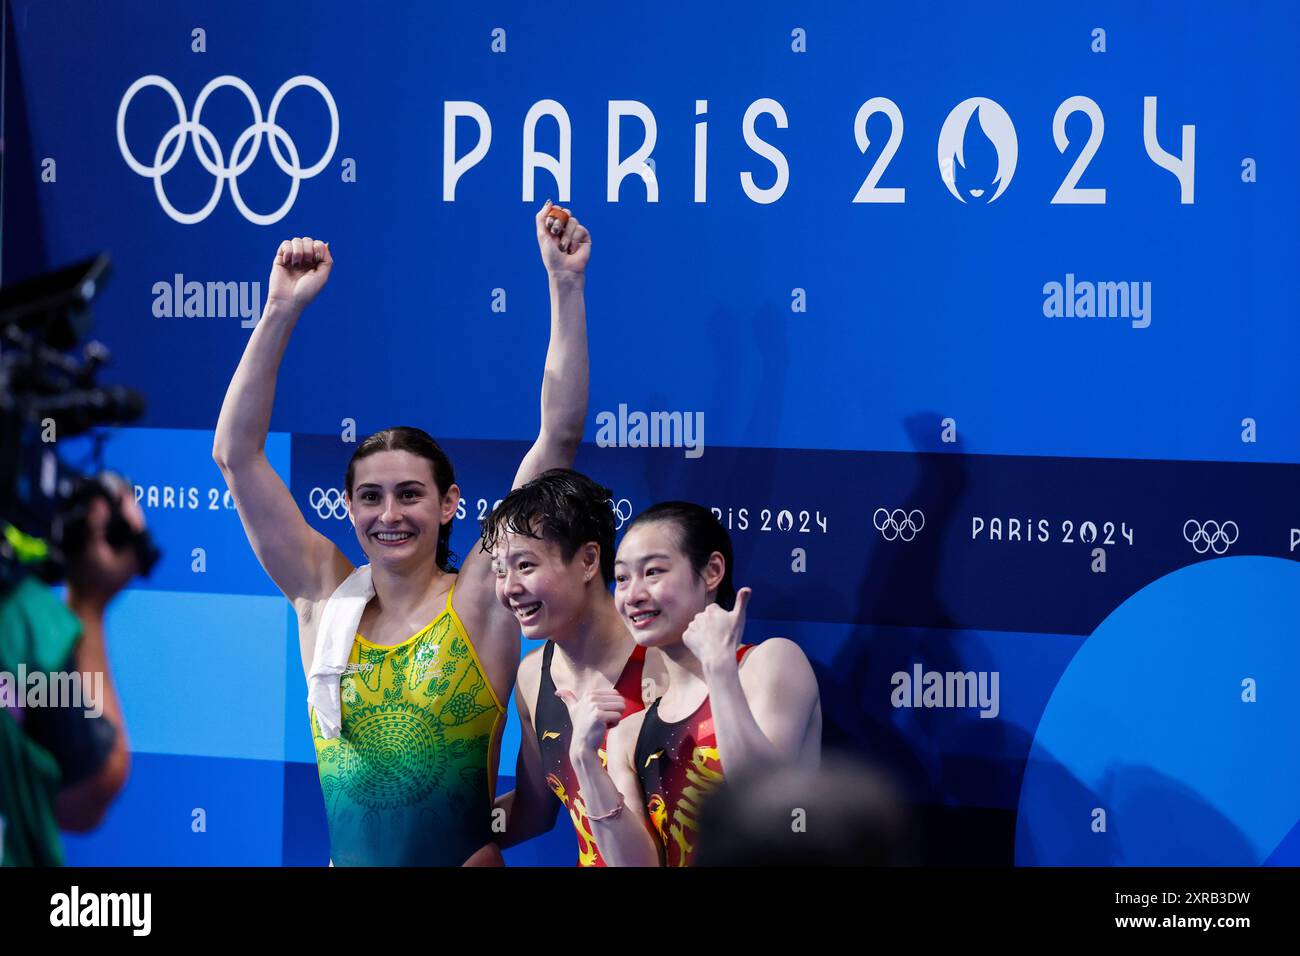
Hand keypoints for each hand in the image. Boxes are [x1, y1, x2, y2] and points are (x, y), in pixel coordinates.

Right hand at [66, 485, 146, 607]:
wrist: (84, 607)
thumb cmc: (88, 583)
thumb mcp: (90, 551)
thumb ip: (95, 526)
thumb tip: (100, 503)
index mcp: (137, 548)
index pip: (135, 517)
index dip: (125, 499)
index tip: (116, 484)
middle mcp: (137, 550)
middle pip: (131, 520)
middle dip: (121, 503)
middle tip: (110, 485)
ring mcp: (128, 554)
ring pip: (124, 527)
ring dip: (115, 514)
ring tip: (104, 496)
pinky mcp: (118, 557)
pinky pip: (116, 535)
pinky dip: (109, 525)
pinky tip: (99, 516)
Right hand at [268, 237, 332, 308]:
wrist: (288, 300)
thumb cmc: (306, 291)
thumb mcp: (322, 276)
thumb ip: (327, 260)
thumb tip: (324, 244)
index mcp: (315, 263)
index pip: (318, 245)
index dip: (318, 248)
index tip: (316, 260)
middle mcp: (304, 260)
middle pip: (308, 240)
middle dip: (309, 249)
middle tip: (306, 262)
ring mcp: (292, 258)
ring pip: (296, 240)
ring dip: (298, 250)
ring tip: (296, 263)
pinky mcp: (280, 258)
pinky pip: (285, 244)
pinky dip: (288, 250)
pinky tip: (288, 261)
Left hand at [536, 201, 590, 275]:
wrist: (564, 270)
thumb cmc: (551, 256)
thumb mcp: (541, 235)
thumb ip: (541, 217)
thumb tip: (549, 201)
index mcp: (553, 226)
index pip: (555, 210)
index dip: (553, 215)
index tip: (549, 226)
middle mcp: (565, 228)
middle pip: (565, 211)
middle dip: (559, 222)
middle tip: (555, 232)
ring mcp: (575, 232)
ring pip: (573, 220)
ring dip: (566, 236)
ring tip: (564, 248)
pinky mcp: (585, 237)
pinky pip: (580, 229)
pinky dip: (574, 240)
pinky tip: (572, 250)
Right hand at [555, 685, 623, 757]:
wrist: (582, 745)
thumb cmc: (581, 727)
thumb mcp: (573, 710)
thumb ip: (568, 698)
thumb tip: (558, 691)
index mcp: (589, 693)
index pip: (615, 694)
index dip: (611, 706)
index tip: (600, 715)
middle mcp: (591, 697)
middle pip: (620, 700)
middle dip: (615, 711)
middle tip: (603, 720)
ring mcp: (594, 706)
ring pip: (621, 707)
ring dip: (615, 718)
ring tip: (604, 723)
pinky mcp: (599, 716)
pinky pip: (618, 716)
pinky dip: (614, 724)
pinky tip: (604, 728)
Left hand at [681, 587, 751, 671]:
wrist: (719, 658)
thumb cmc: (731, 638)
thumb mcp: (739, 618)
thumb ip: (742, 602)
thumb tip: (747, 588)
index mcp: (712, 609)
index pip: (714, 610)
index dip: (720, 619)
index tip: (725, 627)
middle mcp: (699, 615)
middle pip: (705, 618)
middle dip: (710, 625)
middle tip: (719, 636)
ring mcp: (692, 626)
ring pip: (697, 627)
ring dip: (702, 632)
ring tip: (712, 642)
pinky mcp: (686, 636)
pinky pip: (690, 636)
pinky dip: (695, 641)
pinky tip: (704, 646)